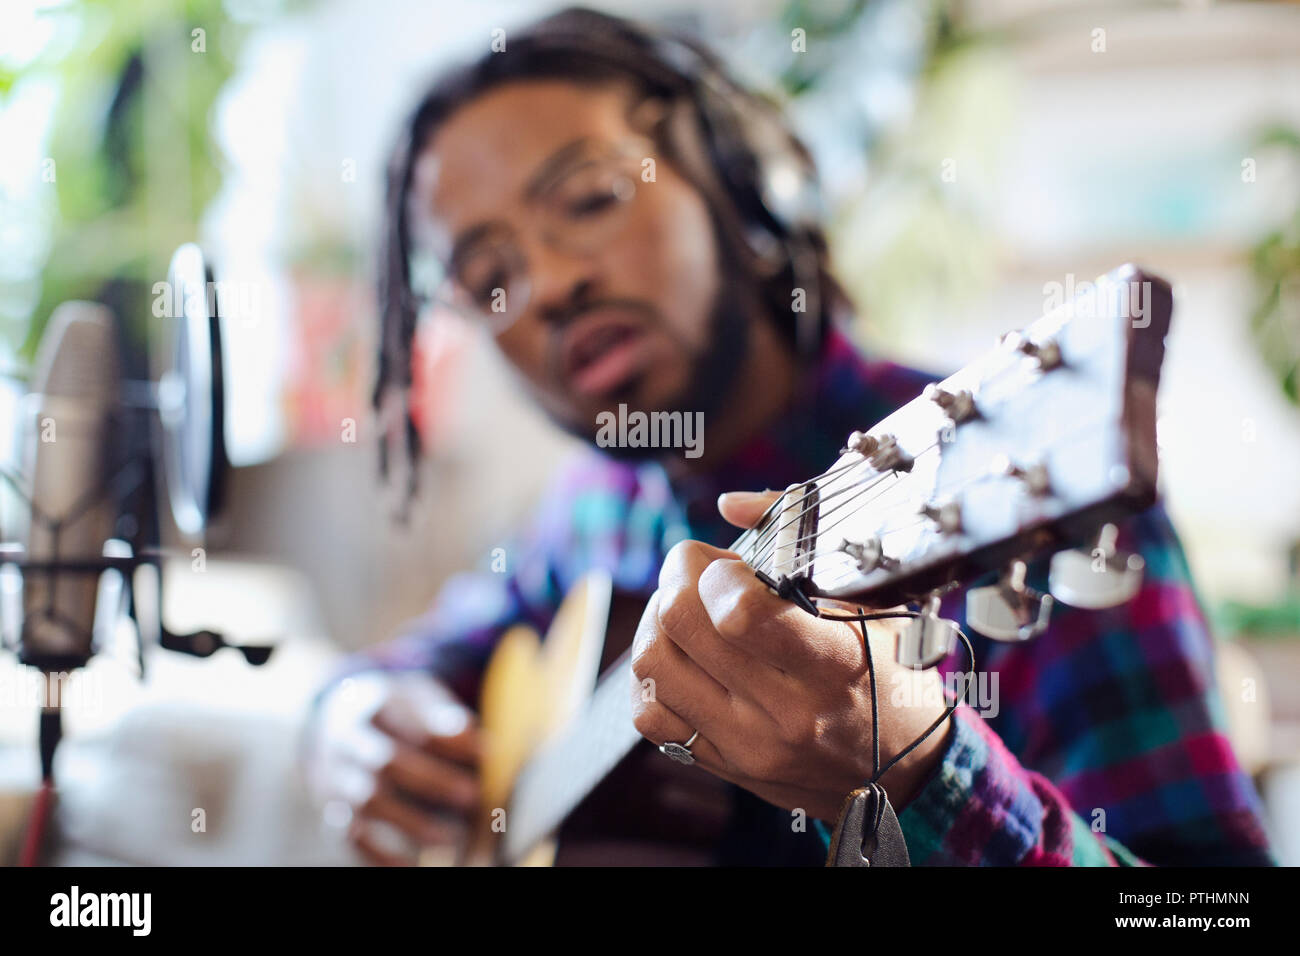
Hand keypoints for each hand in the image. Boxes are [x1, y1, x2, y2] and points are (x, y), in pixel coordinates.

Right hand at [307, 671, 480, 865]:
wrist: (334, 722)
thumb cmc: (394, 712)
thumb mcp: (417, 697)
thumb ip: (444, 717)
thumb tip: (479, 745)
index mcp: (372, 705)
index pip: (409, 723)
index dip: (447, 741)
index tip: (486, 754)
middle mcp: (347, 741)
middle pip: (386, 762)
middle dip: (432, 781)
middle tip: (472, 796)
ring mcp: (335, 778)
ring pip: (368, 802)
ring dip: (411, 822)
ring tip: (451, 837)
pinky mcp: (333, 811)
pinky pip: (349, 837)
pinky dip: (378, 855)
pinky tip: (411, 866)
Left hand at [629, 490, 952, 822]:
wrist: (907, 770)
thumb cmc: (892, 673)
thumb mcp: (878, 606)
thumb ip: (807, 544)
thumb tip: (730, 504)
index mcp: (833, 664)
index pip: (740, 612)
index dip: (717, 571)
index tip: (731, 565)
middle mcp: (786, 711)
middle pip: (680, 625)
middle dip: (678, 577)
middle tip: (697, 572)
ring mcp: (749, 745)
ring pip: (652, 666)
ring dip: (657, 623)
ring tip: (685, 612)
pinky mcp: (724, 765)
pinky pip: (649, 714)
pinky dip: (651, 675)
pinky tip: (680, 657)